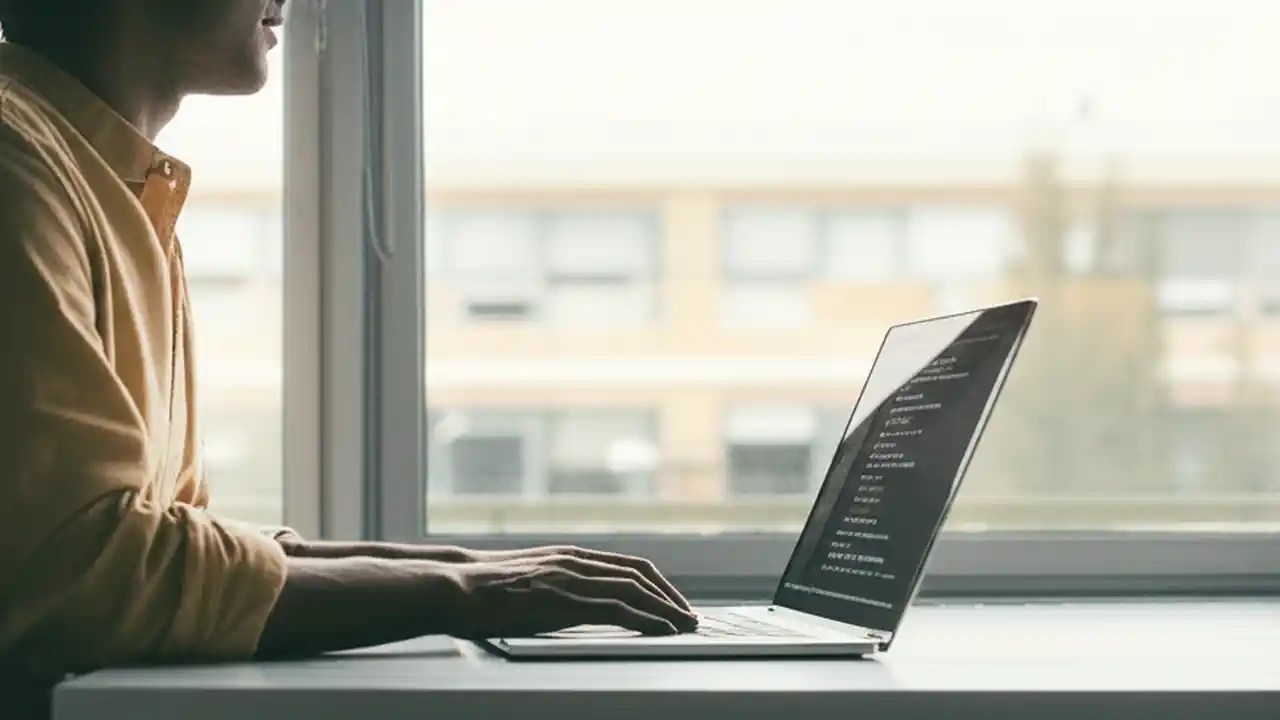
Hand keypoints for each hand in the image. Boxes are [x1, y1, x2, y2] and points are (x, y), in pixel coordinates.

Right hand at [446, 552, 698, 638]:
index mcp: (569, 557)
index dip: (657, 583)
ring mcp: (571, 579)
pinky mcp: (564, 600)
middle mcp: (576, 562)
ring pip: (634, 589)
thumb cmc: (481, 590)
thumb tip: (571, 606)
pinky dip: (646, 618)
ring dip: (666, 608)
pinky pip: (616, 608)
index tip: (674, 601)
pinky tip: (661, 630)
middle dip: (670, 595)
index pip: (626, 565)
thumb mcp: (526, 582)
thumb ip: (554, 587)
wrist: (454, 586)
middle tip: (691, 617)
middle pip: (639, 574)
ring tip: (686, 626)